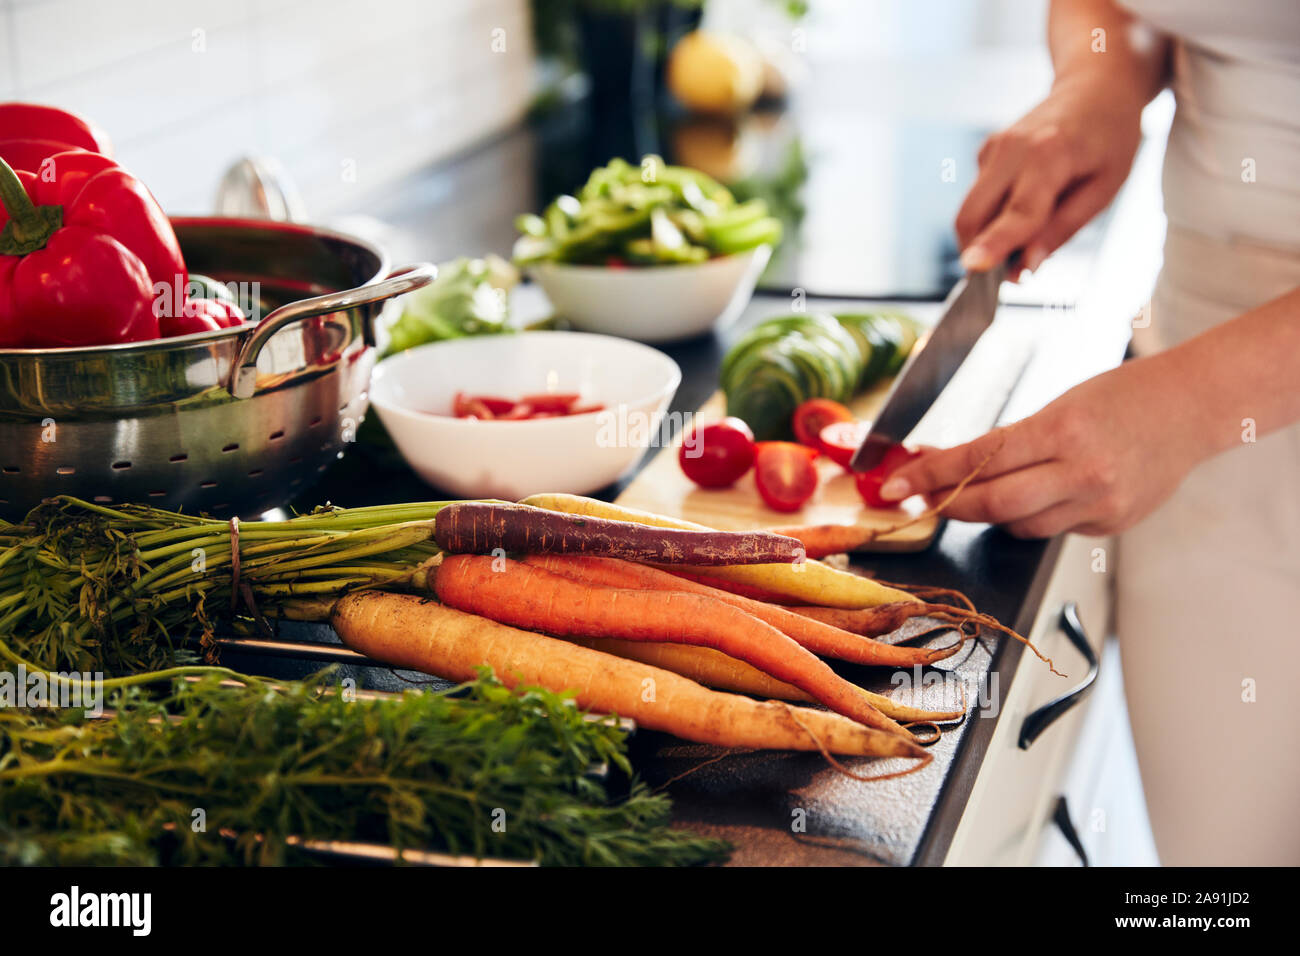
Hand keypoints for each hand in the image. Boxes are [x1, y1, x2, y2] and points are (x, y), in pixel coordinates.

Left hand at [878, 354, 1215, 536]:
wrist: (1193, 409)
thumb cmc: (1121, 396)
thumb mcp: (1058, 405)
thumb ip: (1008, 442)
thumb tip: (946, 463)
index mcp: (1062, 430)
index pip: (977, 459)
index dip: (928, 475)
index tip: (894, 485)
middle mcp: (1082, 472)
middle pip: (991, 505)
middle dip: (947, 503)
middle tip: (921, 498)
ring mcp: (1099, 504)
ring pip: (1018, 525)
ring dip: (989, 512)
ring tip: (982, 490)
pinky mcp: (1111, 525)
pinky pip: (1052, 529)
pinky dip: (1034, 515)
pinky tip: (1044, 493)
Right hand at [957, 76, 1144, 274]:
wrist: (1095, 87)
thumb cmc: (1109, 140)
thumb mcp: (1103, 190)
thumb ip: (1061, 230)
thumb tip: (1024, 268)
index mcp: (1050, 154)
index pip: (1018, 210)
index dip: (996, 243)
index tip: (973, 267)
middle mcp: (1011, 148)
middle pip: (974, 215)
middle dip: (979, 251)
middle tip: (1006, 274)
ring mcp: (993, 148)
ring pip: (970, 211)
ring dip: (986, 236)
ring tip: (1026, 234)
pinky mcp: (984, 153)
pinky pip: (978, 200)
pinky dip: (993, 217)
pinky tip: (1025, 201)